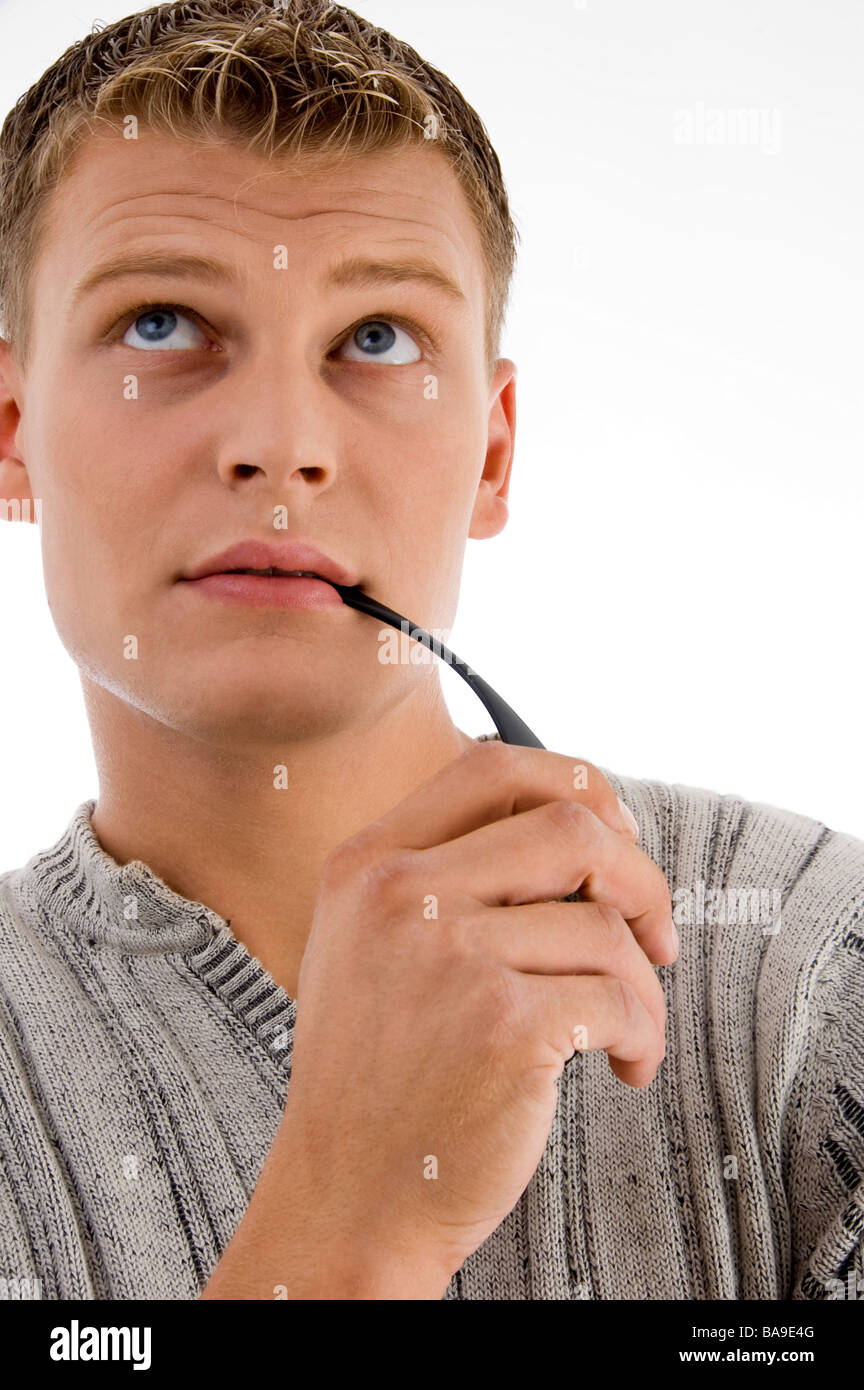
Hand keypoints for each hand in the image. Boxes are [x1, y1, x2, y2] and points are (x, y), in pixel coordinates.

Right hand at [282, 739, 675, 1287]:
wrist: (346, 1198)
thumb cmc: (378, 1073)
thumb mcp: (370, 945)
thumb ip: (447, 873)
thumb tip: (593, 824)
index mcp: (366, 862)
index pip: (493, 766)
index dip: (578, 786)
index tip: (618, 839)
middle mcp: (400, 895)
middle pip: (571, 827)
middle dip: (640, 878)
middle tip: (658, 937)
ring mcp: (450, 957)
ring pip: (606, 925)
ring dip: (644, 983)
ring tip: (625, 1032)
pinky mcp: (504, 1026)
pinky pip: (622, 999)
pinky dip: (644, 1035)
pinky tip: (623, 1068)